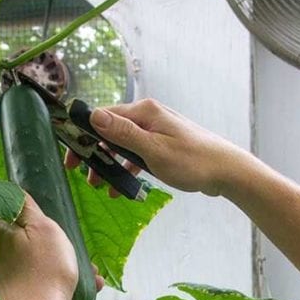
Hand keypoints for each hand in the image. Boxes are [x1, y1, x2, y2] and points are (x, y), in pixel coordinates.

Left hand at [0, 195, 99, 299]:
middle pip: (26, 243)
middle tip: (81, 254)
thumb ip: (27, 208)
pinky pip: (38, 285)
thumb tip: (12, 192)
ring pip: (36, 266)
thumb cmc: (47, 271)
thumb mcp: (45, 229)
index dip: (34, 219)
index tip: (54, 226)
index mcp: (2, 236)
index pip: (12, 216)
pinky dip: (56, 285)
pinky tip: (81, 291)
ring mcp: (5, 280)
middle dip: (54, 245)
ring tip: (90, 277)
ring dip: (61, 267)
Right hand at [63, 98, 242, 196]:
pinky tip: (122, 187)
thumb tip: (93, 116)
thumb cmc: (192, 162)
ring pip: (124, 144)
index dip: (83, 134)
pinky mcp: (164, 144)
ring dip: (110, 163)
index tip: (72, 156)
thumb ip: (123, 134)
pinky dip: (128, 168)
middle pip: (111, 130)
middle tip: (82, 175)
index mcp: (144, 112)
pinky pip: (138, 153)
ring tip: (100, 186)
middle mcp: (149, 116)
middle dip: (95, 152)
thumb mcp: (153, 150)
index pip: (103, 116)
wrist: (227, 171)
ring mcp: (157, 130)